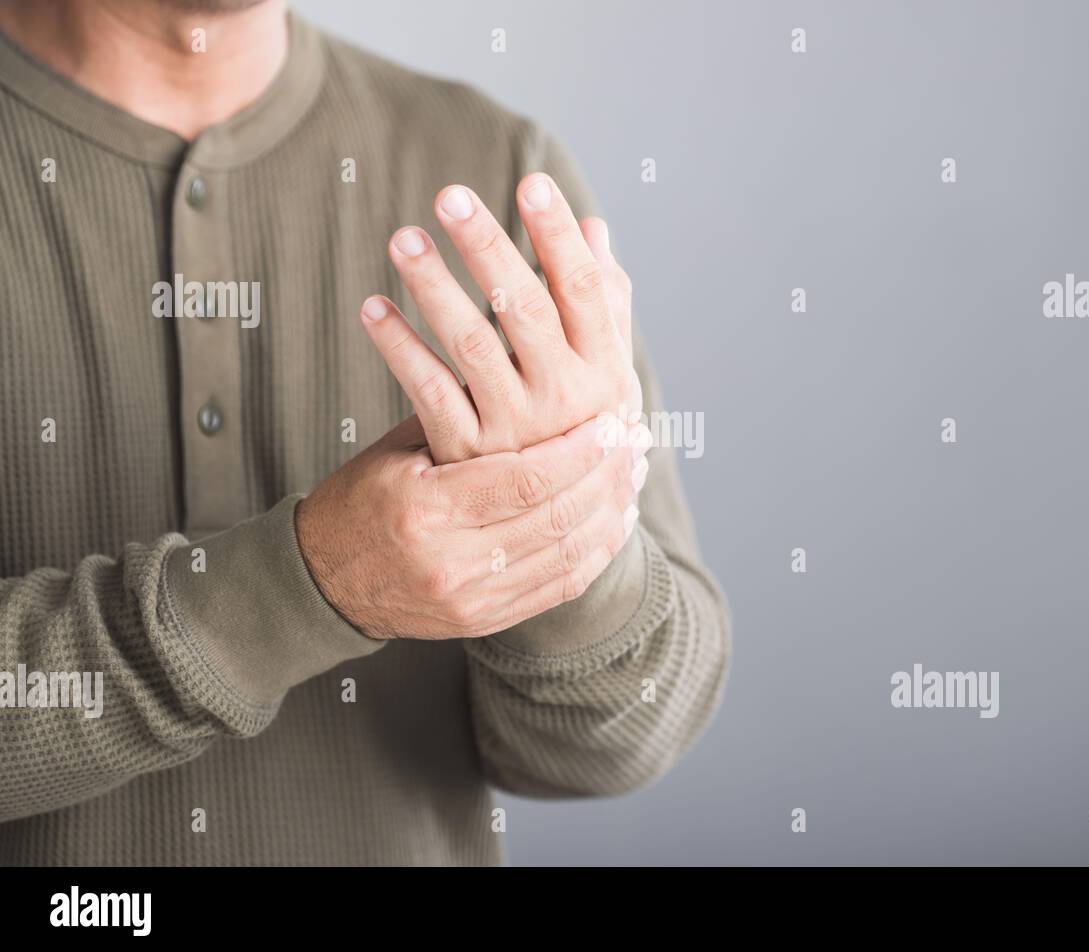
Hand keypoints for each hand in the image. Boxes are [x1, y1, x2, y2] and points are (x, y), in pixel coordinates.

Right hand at [296, 414, 648, 639]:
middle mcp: (454, 562)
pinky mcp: (486, 621)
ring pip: (567, 554)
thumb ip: (464, 423)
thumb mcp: (401, 451)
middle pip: (556, 515)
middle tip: (636, 441)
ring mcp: (473, 599)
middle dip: (605, 476)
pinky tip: (617, 520)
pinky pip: (559, 587)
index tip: (611, 421)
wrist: (325, 581)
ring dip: (610, 511)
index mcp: (427, 510)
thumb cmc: (362, 497)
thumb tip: (533, 374)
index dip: (579, 450)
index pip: (527, 477)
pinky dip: (596, 552)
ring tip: (634, 474)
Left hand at [358, 173, 641, 463]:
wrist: (558, 521)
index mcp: (603, 368)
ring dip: (434, 286)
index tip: (531, 183)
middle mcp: (564, 397)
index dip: (558, 236)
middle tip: (451, 196)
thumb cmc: (581, 425)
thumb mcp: (605, 370)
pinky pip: (428, 390)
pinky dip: (399, 347)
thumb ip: (604, 302)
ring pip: (471, 344)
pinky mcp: (467, 452)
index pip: (584, 289)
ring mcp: (515, 428)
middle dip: (488, 248)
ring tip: (402, 238)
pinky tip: (373, 308)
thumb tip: (595, 228)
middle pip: (525, 308)